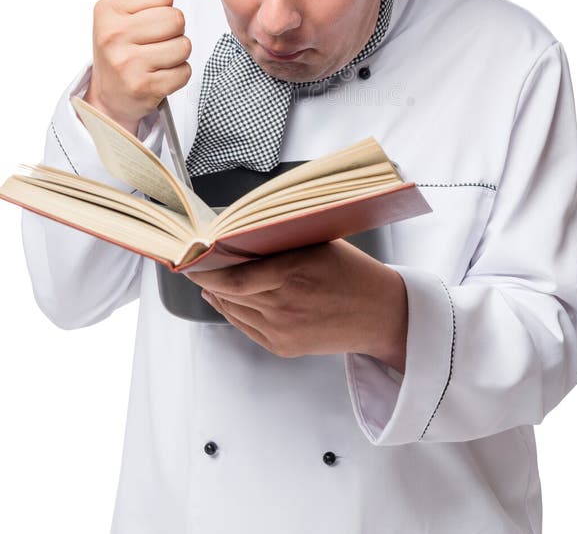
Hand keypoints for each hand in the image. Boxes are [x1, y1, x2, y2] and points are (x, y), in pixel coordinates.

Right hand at [83, 0, 191, 133]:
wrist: (111, 93)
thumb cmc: (120, 46)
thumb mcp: (119, 9)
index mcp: (108, 10)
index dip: (163, 3)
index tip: (149, 15)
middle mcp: (114, 35)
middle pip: (176, 18)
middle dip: (173, 28)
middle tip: (156, 39)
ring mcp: (128, 63)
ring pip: (184, 45)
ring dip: (177, 52)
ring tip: (158, 56)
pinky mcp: (144, 87)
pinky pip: (184, 71)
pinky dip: (178, 73)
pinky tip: (160, 74)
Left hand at [184, 239, 407, 372]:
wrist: (380, 315)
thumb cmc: (353, 273)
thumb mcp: (319, 244)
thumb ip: (282, 241)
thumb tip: (243, 233)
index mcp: (293, 273)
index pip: (235, 278)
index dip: (207, 271)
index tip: (192, 259)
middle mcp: (285, 304)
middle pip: (229, 293)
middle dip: (208, 278)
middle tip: (195, 264)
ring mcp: (283, 330)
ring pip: (234, 310)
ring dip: (218, 294)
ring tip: (207, 280)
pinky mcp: (284, 347)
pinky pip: (245, 328)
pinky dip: (231, 311)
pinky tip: (225, 299)